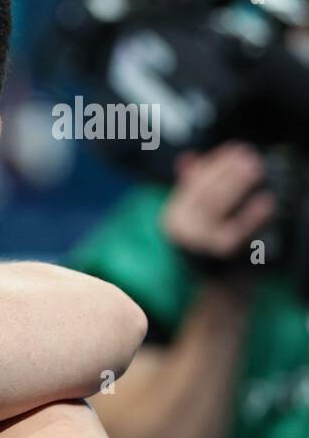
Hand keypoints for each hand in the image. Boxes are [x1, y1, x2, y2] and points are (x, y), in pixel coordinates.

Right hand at [162, 141, 276, 263]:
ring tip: (255, 169)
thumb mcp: (196, 216)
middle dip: (227, 171)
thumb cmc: (211, 247)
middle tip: (249, 157)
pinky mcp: (217, 254)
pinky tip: (266, 201)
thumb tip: (188, 157)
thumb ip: (191, 187)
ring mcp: (196, 242)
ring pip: (216, 205)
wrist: (220, 287)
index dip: (214, 164)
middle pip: (205, 192)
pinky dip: (253, 214)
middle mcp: (179, 229)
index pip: (193, 184)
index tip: (233, 149)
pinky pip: (236, 229)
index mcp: (172, 217)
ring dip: (237, 184)